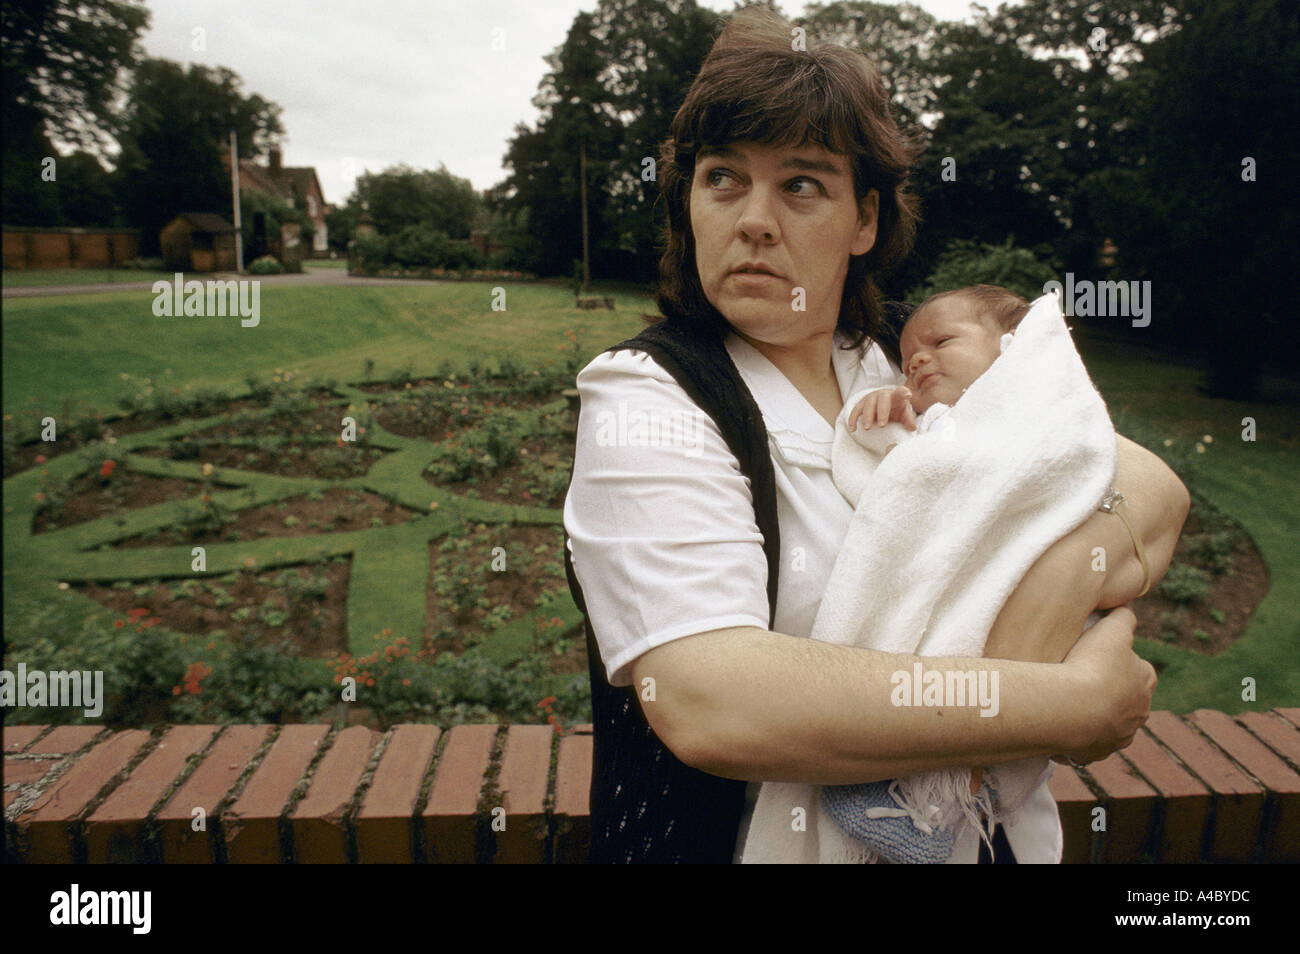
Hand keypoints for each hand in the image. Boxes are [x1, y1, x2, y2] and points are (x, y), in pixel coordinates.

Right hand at [847, 387, 916, 432]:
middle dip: (882, 412)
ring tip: (867, 428)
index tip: (907, 395)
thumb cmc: (896, 409)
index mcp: (896, 395)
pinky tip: (853, 429)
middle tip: (882, 425)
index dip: (903, 393)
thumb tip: (912, 428)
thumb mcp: (904, 414)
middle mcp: (883, 394)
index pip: (901, 392)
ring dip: (867, 416)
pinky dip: (853, 419)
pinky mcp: (861, 404)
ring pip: (867, 405)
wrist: (883, 404)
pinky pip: (855, 411)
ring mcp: (870, 398)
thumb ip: (908, 420)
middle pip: (882, 400)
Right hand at [1053, 606, 1156, 765]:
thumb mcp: (1111, 630)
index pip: (1140, 670)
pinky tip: (1060, 725)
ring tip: (1068, 705)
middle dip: (1108, 693)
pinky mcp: (1096, 753)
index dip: (1120, 662)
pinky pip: (1086, 744)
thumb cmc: (1093, 665)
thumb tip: (1127, 608)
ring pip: (1108, 724)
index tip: (1099, 659)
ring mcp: (1118, 736)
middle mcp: (1138, 713)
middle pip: (1125, 700)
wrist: (1073, 709)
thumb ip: (1123, 617)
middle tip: (1080, 681)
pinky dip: (1076, 736)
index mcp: (1145, 682)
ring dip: (1093, 717)